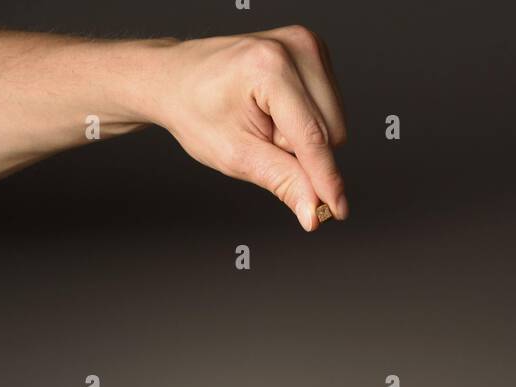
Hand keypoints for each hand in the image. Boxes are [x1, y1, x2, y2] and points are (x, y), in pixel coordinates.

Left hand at [154, 28, 346, 230]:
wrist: (178, 79)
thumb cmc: (197, 111)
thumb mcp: (235, 155)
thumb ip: (282, 182)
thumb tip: (315, 212)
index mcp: (270, 67)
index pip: (312, 137)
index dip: (327, 181)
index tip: (338, 213)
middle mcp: (295, 47)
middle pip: (331, 133)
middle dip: (302, 154)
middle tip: (261, 139)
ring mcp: (307, 44)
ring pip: (335, 124)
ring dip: (304, 139)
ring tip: (266, 122)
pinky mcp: (313, 51)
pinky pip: (330, 110)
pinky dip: (307, 122)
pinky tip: (278, 111)